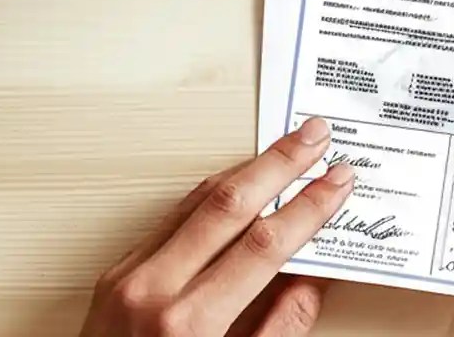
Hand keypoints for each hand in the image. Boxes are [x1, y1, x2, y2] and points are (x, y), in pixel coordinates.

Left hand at [81, 117, 353, 336]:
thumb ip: (277, 330)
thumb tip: (309, 282)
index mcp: (189, 323)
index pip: (265, 244)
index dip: (309, 207)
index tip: (338, 181)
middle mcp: (153, 290)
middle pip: (230, 203)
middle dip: (280, 163)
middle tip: (315, 135)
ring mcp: (128, 277)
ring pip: (196, 200)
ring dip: (247, 168)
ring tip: (284, 147)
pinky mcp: (115, 273)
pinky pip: (171, 218)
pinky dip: (211, 193)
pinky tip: (236, 181)